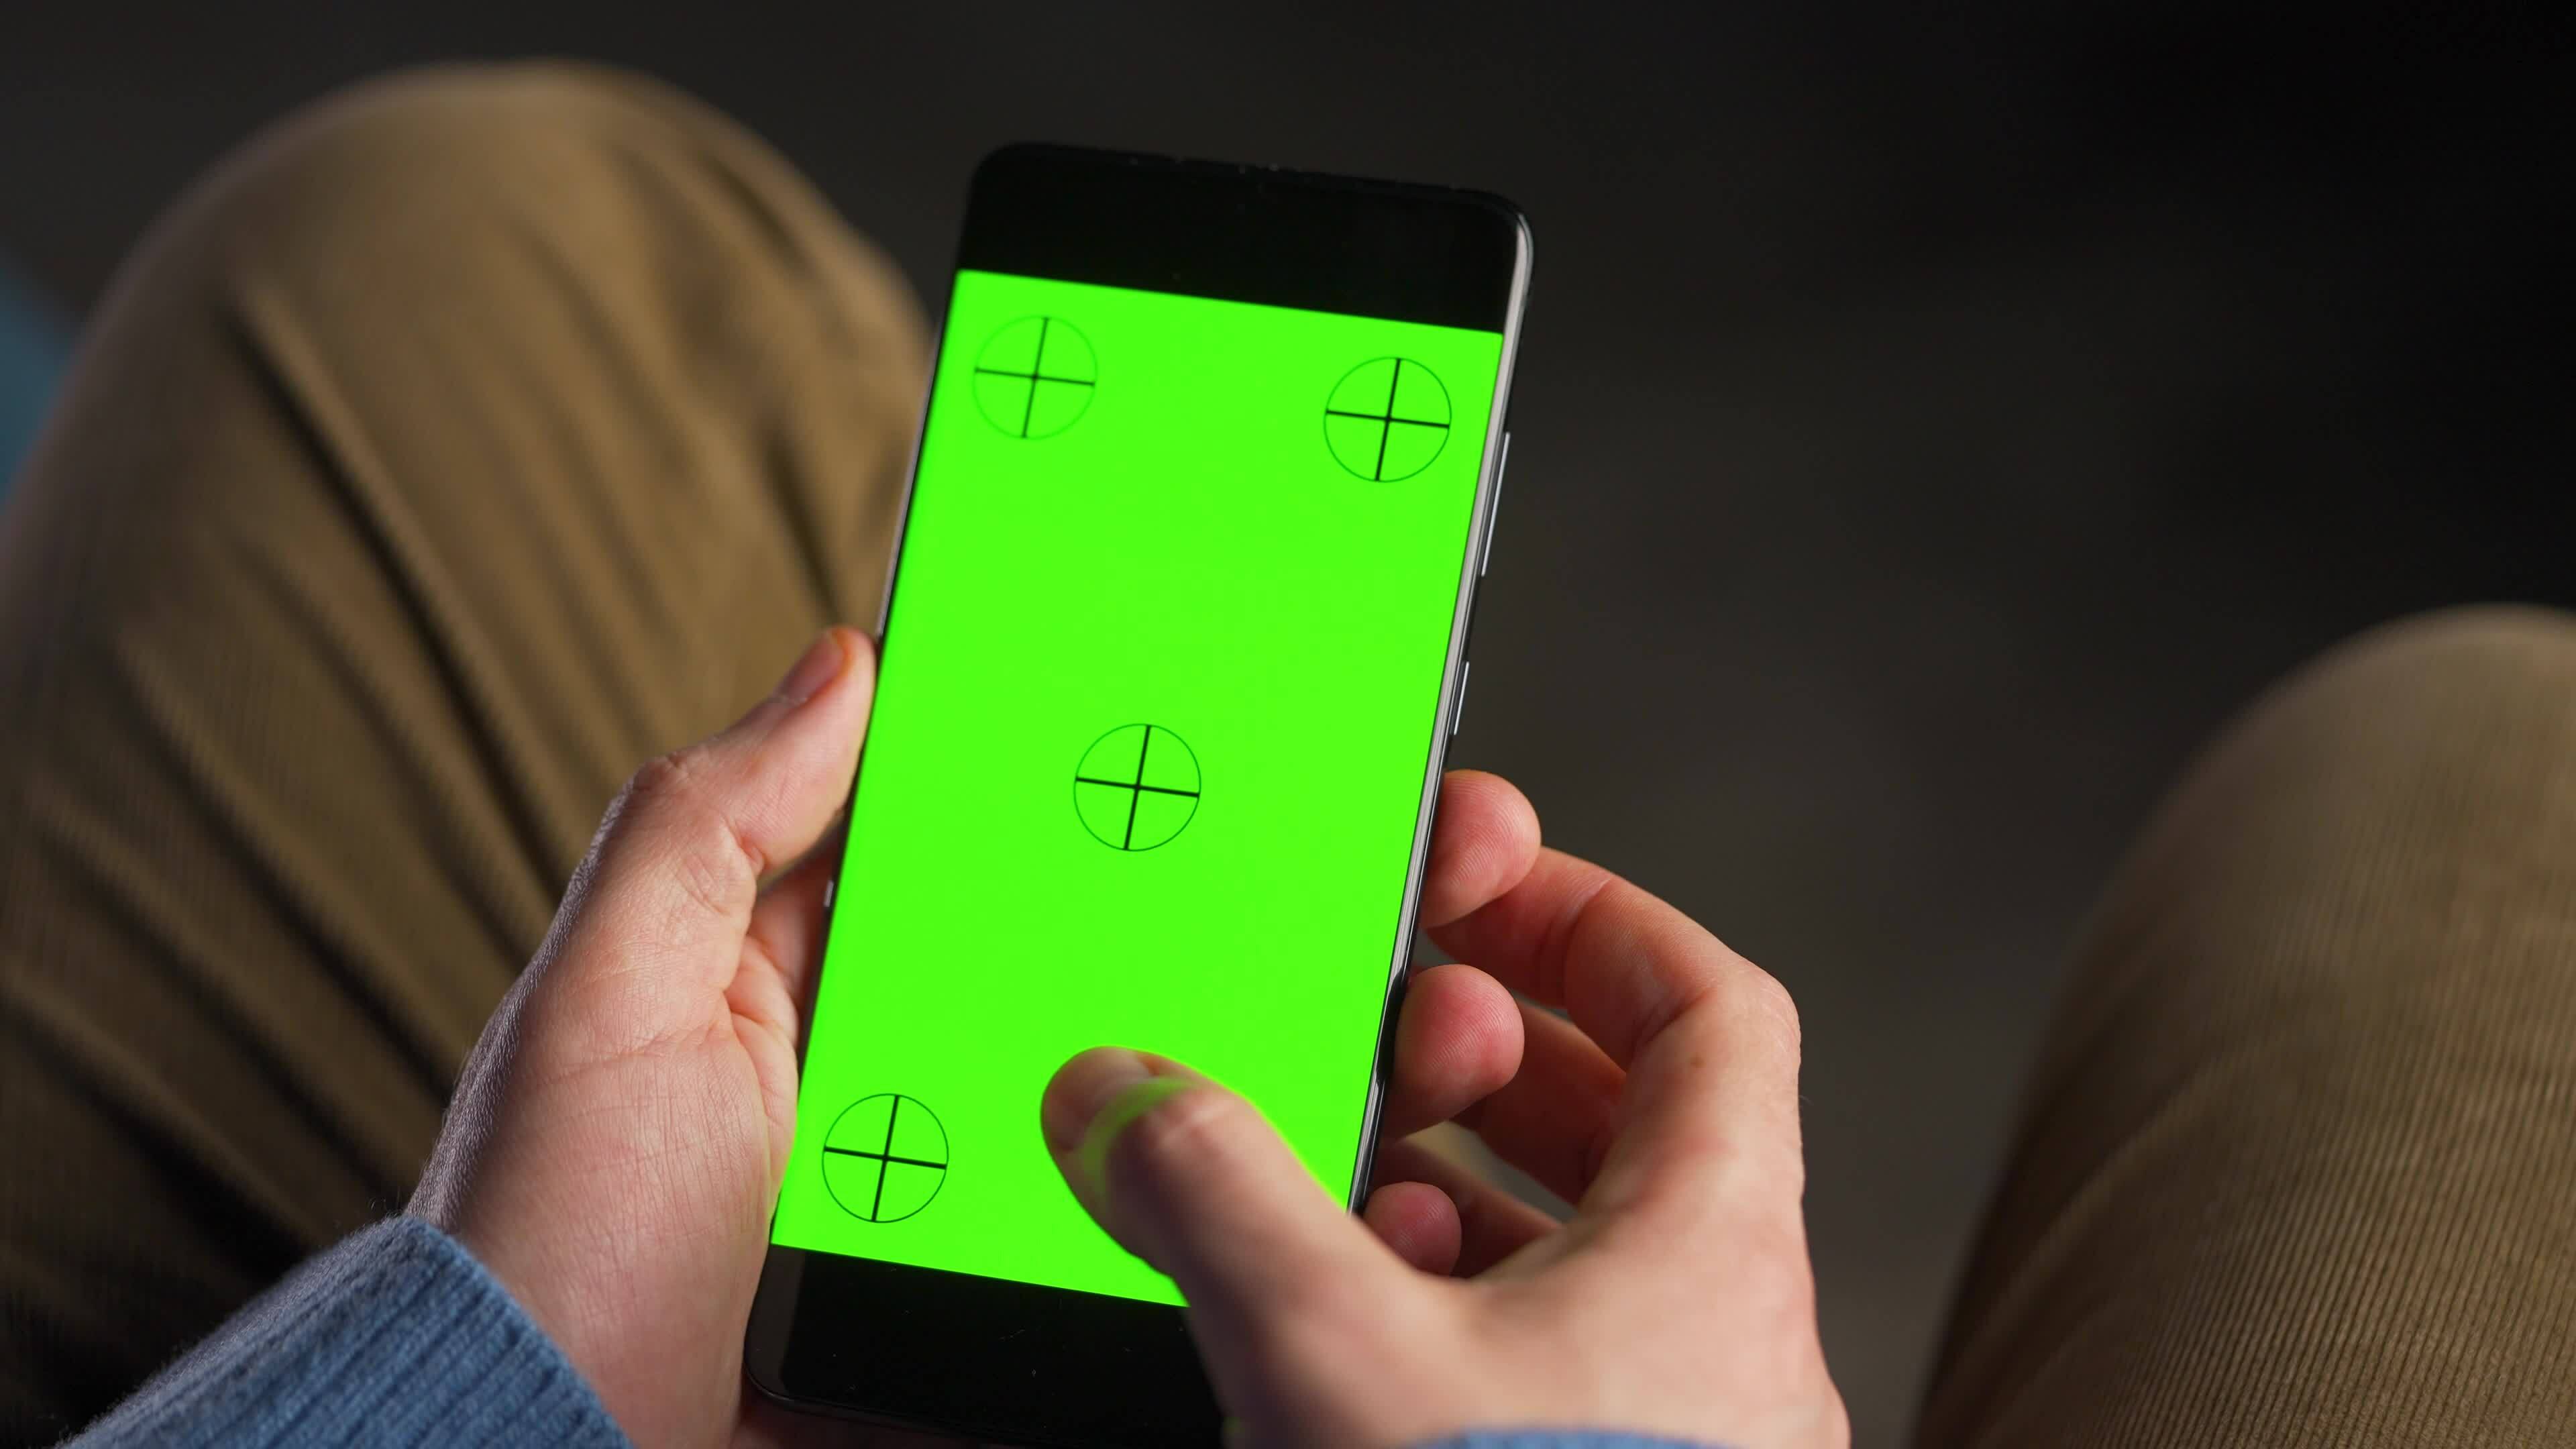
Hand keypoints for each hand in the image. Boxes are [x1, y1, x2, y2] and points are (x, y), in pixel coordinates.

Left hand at [407, 629, 1541, 1446]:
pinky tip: (1372, 1207)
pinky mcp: (1032, 1351)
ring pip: (1188, 1143)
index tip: (1271, 745)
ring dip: (1313, 1095)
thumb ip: (709, 826)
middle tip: (1422, 887)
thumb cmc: (545, 1254)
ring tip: (1438, 1036)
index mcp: (841, 1003)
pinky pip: (1174, 1286)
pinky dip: (1268, 1254)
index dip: (1135, 805)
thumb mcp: (605, 1008)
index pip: (1016, 872)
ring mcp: (996, 1237)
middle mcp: (936, 1110)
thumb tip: (845, 662)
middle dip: (1282, 945)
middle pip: (1138, 997)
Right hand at [1041, 799, 1847, 1448]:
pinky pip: (1544, 1367)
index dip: (1596, 922)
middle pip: (1639, 1125)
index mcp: (1711, 1243)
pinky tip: (1334, 1342)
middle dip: (1494, 1062)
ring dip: (1454, 1198)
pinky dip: (1442, 1320)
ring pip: (1584, 1256)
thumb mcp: (1332, 1359)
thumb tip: (1117, 1092)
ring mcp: (1673, 1429)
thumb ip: (1215, 1198)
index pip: (1710, 1008)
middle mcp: (1722, 1331)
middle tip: (1377, 1037)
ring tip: (1332, 1188)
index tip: (1477, 891)